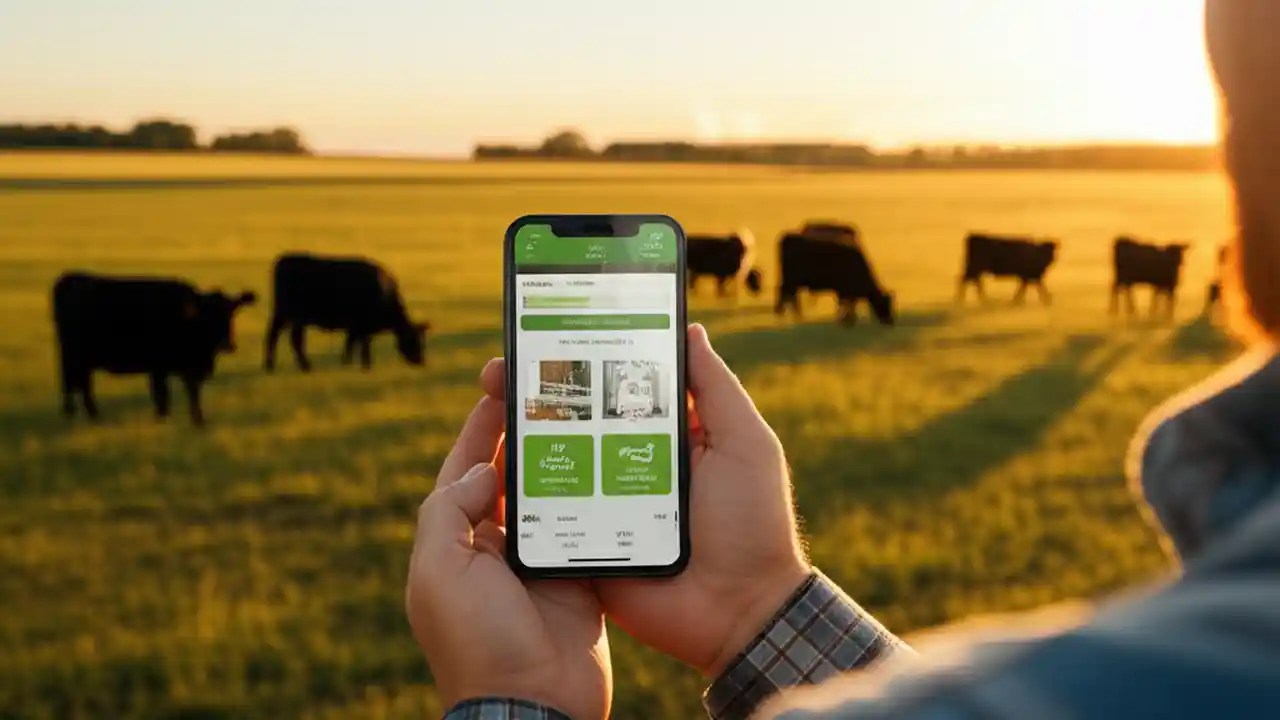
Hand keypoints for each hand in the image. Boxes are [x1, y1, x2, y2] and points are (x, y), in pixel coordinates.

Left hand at [406, 396, 611, 718]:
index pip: (465, 470)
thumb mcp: (440, 572)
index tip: (500, 385)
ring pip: (553, 496)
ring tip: (589, 418)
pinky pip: (588, 527)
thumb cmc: (478, 642)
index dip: (481, 427)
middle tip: (553, 393)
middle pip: (512, 477)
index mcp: (456, 543)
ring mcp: (538, 563)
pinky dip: (598, 499)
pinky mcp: (579, 577)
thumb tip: (482, 469)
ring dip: (567, 460)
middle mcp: (495, 548)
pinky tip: (615, 465)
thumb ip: (449, 511)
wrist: (535, 705)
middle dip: (528, 436)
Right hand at [480, 324, 808, 676]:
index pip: (613, 389)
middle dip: (532, 393)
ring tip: (487, 405)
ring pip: (551, 465)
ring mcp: (602, 505)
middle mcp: (626, 464)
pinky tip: (489, 467)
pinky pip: (546, 517)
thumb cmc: (753, 523)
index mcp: (662, 436)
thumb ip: (716, 389)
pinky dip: (520, 498)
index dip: (580, 361)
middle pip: (572, 421)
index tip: (544, 333)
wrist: (741, 611)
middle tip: (498, 369)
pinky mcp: (585, 546)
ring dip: (516, 438)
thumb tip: (690, 329)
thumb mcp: (745, 443)